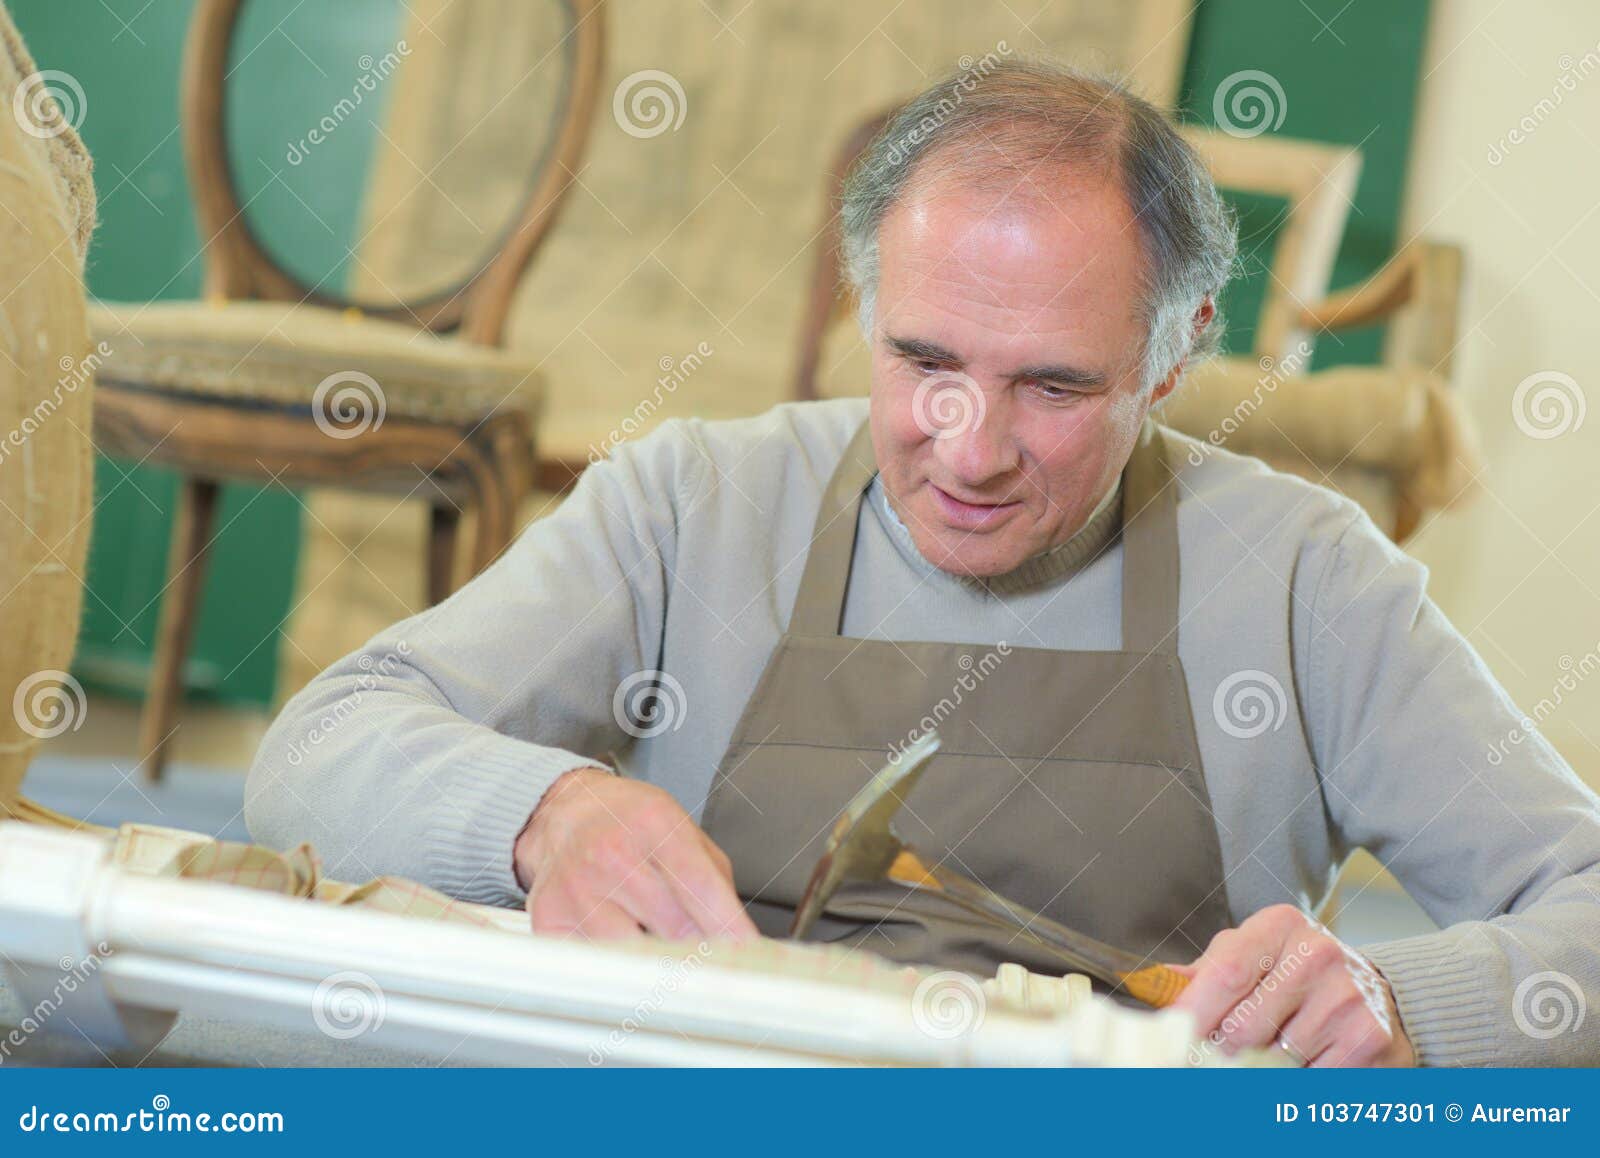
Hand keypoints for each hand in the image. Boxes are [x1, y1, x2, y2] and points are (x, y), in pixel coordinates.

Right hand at [514, 766, 757, 942]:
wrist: (565, 813)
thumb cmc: (630, 823)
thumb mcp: (682, 828)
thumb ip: (714, 879)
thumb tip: (736, 937)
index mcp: (654, 823)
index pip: (698, 885)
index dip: (727, 925)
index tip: (747, 954)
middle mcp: (611, 853)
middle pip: (673, 926)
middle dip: (700, 949)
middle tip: (711, 959)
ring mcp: (577, 888)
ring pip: (637, 953)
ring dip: (658, 959)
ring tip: (660, 942)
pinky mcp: (550, 918)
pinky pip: (599, 963)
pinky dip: (619, 963)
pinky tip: (621, 940)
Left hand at [1171, 904, 1414, 1066]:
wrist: (1377, 990)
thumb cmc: (1299, 971)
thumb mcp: (1253, 953)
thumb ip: (1207, 971)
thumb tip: (1157, 984)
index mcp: (1278, 926)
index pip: (1225, 976)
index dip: (1193, 1014)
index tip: (1170, 1038)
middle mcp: (1316, 955)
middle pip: (1242, 1027)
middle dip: (1219, 1051)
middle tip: (1213, 1057)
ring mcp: (1345, 998)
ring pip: (1271, 1061)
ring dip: (1257, 1071)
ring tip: (1264, 1055)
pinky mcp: (1367, 1039)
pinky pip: (1307, 1080)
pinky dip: (1294, 1084)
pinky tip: (1301, 1064)